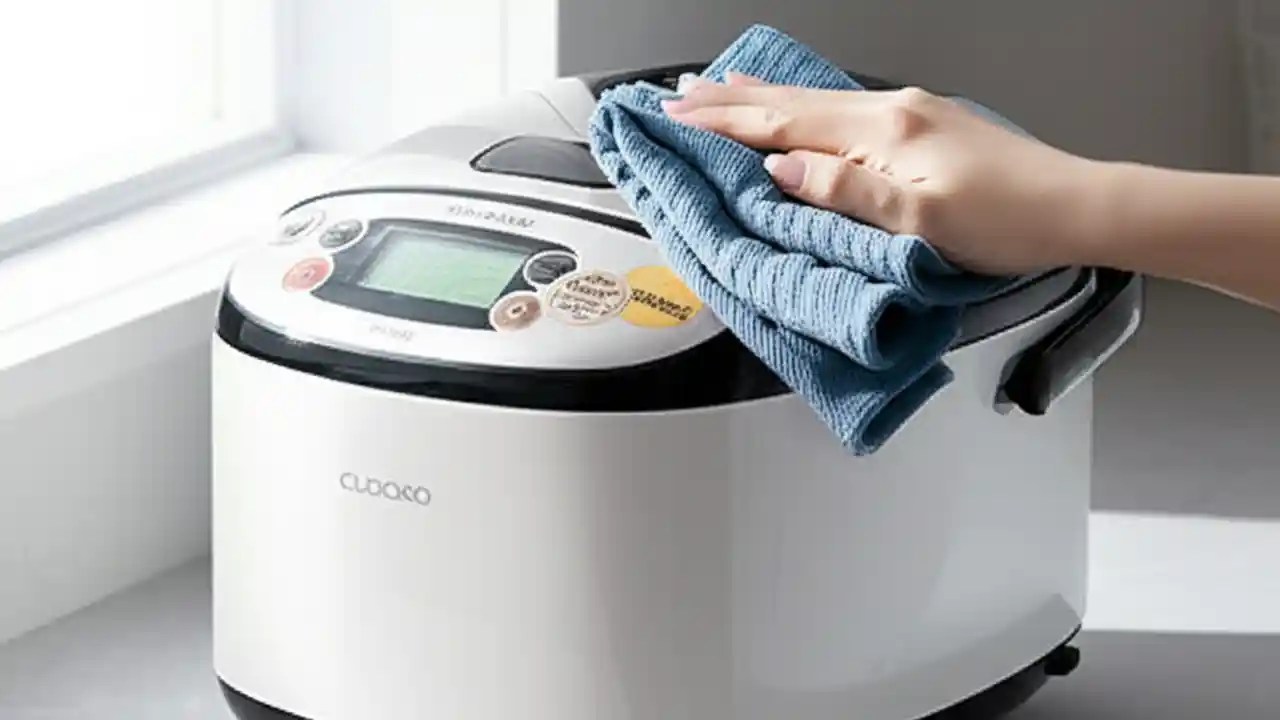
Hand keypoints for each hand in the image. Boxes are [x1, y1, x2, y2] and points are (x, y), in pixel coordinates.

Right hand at [661, 74, 1102, 274]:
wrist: (1076, 206)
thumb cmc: (1008, 220)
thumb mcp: (917, 220)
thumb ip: (844, 192)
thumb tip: (781, 171)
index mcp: (884, 133)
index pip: (785, 126)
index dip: (726, 123)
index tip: (679, 118)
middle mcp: (892, 111)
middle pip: (793, 103)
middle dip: (731, 100)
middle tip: (680, 95)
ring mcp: (909, 113)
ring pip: (816, 101)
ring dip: (763, 98)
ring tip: (723, 89)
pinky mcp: (923, 124)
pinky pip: (842, 108)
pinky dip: (803, 107)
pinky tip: (798, 108)